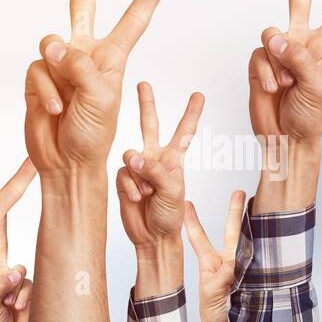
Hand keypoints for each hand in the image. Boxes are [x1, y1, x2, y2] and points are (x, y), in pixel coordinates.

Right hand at [24, 0, 165, 178]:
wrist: (65, 162)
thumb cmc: (93, 136)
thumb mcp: (101, 101)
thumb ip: (81, 68)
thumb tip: (54, 44)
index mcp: (112, 59)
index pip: (132, 23)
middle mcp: (86, 56)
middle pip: (82, 7)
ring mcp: (60, 66)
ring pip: (50, 44)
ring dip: (57, 71)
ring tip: (65, 100)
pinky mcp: (38, 77)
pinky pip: (36, 68)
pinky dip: (43, 88)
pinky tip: (53, 108)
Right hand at [116, 83, 203, 246]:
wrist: (152, 237)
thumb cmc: (170, 217)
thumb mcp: (172, 191)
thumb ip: (155, 171)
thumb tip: (134, 157)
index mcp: (174, 159)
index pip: (184, 131)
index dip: (191, 113)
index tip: (199, 95)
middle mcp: (156, 158)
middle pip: (150, 125)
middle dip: (147, 105)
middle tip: (143, 84)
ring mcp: (139, 168)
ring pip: (131, 155)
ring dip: (138, 176)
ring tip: (146, 194)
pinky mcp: (125, 179)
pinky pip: (123, 174)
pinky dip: (129, 186)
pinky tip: (135, 198)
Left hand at [183, 191, 244, 321]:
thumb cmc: (213, 311)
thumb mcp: (209, 292)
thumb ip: (218, 278)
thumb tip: (230, 267)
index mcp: (211, 263)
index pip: (201, 237)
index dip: (193, 221)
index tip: (188, 203)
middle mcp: (226, 263)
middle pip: (232, 233)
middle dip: (235, 212)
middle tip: (239, 192)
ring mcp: (236, 271)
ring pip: (241, 245)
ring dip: (241, 226)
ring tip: (244, 203)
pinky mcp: (240, 282)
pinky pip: (236, 271)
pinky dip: (233, 269)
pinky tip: (235, 262)